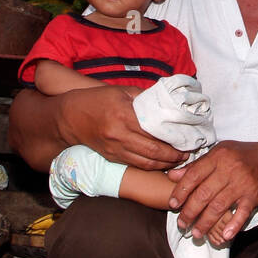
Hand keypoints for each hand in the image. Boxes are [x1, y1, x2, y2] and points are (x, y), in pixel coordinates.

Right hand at [55, 86, 183, 170]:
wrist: (70, 117)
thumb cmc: (98, 100)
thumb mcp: (121, 92)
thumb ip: (145, 97)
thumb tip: (169, 102)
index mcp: (124, 115)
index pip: (155, 131)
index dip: (174, 138)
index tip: (188, 139)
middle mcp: (119, 135)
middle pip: (153, 151)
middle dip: (174, 156)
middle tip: (187, 154)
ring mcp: (115, 149)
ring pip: (146, 162)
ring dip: (165, 164)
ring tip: (179, 160)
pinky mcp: (112, 158)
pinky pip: (136, 165)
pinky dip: (152, 166)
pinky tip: (162, 163)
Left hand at [167, 141, 257, 244]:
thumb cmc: (241, 156)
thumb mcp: (218, 153)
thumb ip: (196, 165)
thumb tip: (172, 176)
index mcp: (218, 157)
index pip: (194, 175)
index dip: (181, 191)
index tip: (172, 204)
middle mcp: (230, 170)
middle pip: (204, 194)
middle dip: (190, 212)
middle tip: (182, 224)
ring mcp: (242, 184)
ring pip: (219, 206)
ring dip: (206, 223)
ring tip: (196, 233)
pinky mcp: (254, 196)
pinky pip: (242, 213)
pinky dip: (233, 225)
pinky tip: (224, 236)